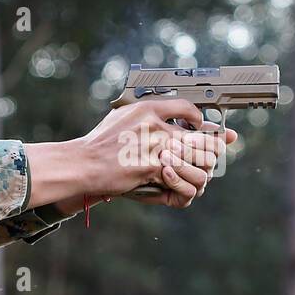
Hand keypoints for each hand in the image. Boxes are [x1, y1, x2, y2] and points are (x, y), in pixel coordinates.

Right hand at [75, 99, 237, 207]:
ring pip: (200, 158)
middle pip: (203, 136)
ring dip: (201, 167)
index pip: (189, 109)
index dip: (201, 120)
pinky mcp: (154, 168)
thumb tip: (166, 116)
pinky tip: (178, 186)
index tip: (203, 126)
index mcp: (148, 108)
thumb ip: (145, 115)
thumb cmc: (98, 143)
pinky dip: (182, 186)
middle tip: (211, 153)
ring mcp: (157, 146)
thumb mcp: (121, 116)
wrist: (82, 163)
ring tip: (197, 171)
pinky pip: (182, 178)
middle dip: (211, 147)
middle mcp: (157, 125)